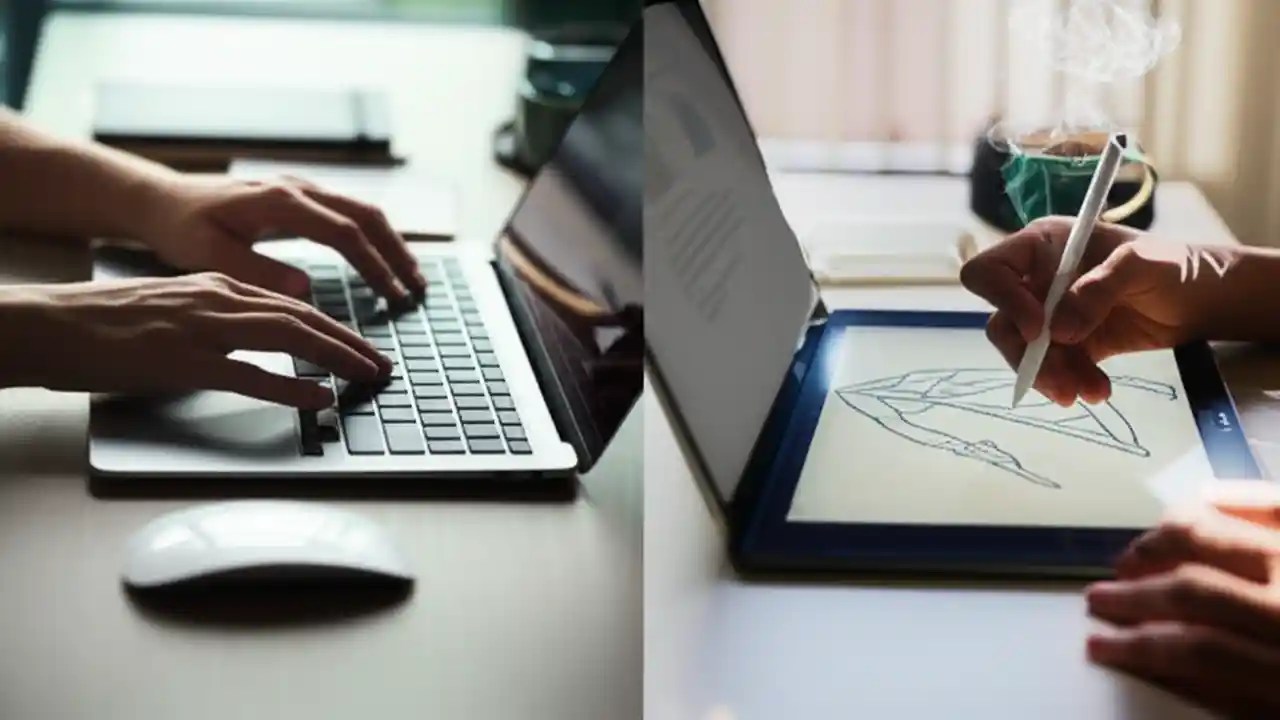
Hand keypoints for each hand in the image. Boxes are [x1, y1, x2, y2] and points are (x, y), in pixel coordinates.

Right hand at [0, 272, 391, 407]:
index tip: (364, 346)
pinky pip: (252, 375)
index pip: (293, 304)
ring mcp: (202, 329)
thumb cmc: (107, 323)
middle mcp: (217, 299)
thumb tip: (260, 346)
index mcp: (216, 285)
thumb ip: (220, 319)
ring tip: (368, 377)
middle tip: (383, 365)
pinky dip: (292, 387)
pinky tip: (319, 398)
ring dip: (337, 358)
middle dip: (351, 341)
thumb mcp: (175, 307)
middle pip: (303, 318)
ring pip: (289, 338)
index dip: (336, 326)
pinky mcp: (183, 361)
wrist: (50, 324)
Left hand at [137, 174, 425, 300]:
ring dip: (390, 244)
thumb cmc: (181, 229)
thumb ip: (257, 271)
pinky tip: (381, 259)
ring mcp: (301, 188)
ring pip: (362, 211)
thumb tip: (305, 288)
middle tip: (416, 289)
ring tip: (410, 278)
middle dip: (396, 253)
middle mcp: (297, 188)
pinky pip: (349, 212)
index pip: (345, 233)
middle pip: (366, 215)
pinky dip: (373, 237)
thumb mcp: (209, 256)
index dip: (373, 266)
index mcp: (280, 202)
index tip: (391, 297)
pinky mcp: (299, 196)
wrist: (160, 199)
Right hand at [959, 216, 1223, 405]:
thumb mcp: (1142, 264)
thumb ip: (1099, 288)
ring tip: (1091, 392)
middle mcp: (1036, 282)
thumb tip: (1058, 330)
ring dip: (1052, 377)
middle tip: (1059, 380)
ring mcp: (1051, 316)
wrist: (1201, 299)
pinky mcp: (1069, 346)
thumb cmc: (1172, 265)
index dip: (1002, 299)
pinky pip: (1054, 369)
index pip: (990, 271)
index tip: (1036, 328)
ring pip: (1026, 353)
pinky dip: (1072, 383)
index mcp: (1042, 248)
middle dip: (1028, 355)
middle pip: (1002, 322)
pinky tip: (1098, 391)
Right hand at [1086, 508, 1279, 717]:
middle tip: (1099, 598)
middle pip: (1190, 588)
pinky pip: (1262, 498)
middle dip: (1132, 594)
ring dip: (1159, 542)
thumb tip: (1163, 668)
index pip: (1194, 649)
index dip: (1135, 647)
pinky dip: (1221, 496)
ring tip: (1135, 556)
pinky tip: (1191, 509)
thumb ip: (1232, 692)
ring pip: (1209, 530)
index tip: (1099, 645)